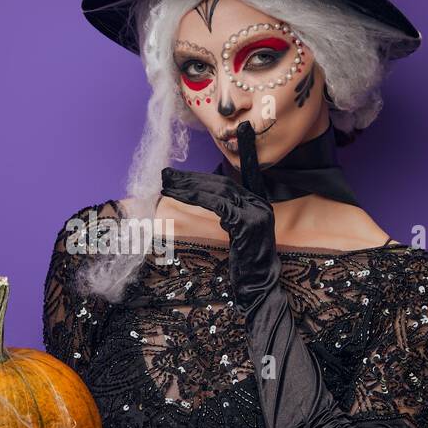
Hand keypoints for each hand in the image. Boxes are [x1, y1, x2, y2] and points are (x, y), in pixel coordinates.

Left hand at [161, 122, 279, 314]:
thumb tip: (199, 200)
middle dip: (191, 179)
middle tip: (166, 175)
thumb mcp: (234, 235)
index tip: (225, 137)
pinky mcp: (249, 224)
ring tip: (166, 185)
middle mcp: (260, 205)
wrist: (259, 290)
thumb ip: (225, 215)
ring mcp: (257, 214)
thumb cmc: (243, 266)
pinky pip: (219, 205)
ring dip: (188, 187)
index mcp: (258, 204)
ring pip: (218, 191)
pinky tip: (181, 196)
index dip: (231, 157)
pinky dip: (199, 198)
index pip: (240, 174)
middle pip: (221, 183)